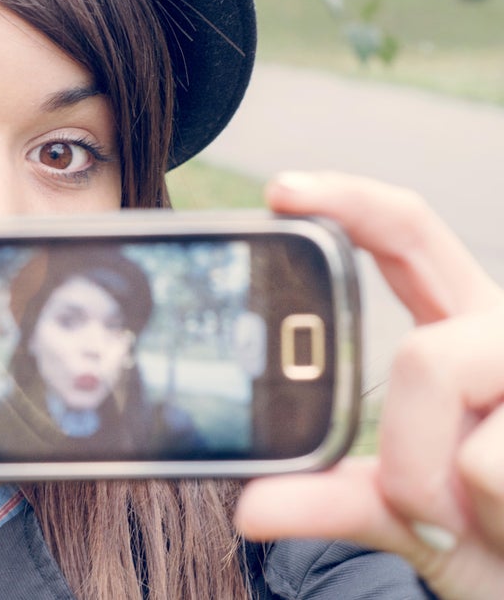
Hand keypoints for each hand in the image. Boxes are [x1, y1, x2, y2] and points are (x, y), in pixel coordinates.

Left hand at [236, 172, 503, 598]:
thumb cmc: (484, 537)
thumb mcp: (403, 512)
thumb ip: (332, 497)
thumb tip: (249, 508)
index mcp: (464, 330)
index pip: (410, 237)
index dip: (350, 201)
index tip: (281, 190)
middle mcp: (503, 338)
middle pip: (422, 355)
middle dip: (408, 452)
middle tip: (423, 510)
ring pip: (453, 404)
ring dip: (439, 495)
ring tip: (479, 523)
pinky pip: (487, 468)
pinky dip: (484, 518)